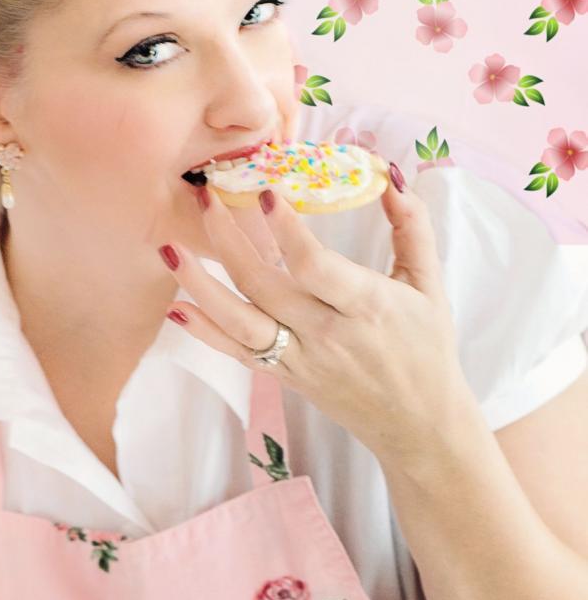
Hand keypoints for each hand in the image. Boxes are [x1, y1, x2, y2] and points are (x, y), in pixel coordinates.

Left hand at [162, 170, 472, 463]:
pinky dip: (204, 332)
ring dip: (199, 285)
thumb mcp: (430, 284)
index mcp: (367, 307)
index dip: (286, 231)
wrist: (417, 424)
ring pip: (239, 322)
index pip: (315, 267)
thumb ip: (412, 227)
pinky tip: (176, 307)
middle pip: (264, 286)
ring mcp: (300, 359)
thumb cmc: (426, 348)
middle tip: (205, 197)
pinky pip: (237, 353)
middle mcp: (327, 335)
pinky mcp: (284, 376)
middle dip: (227, 240)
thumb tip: (393, 175)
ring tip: (169, 249)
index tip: (263, 194)